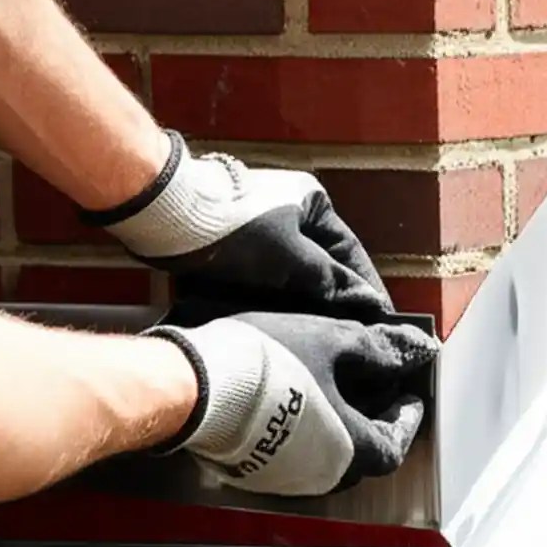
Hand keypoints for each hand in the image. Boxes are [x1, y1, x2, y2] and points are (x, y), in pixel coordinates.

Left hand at [82, 130, 391, 315]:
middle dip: (335, 302)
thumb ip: (331, 282)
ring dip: (305, 306)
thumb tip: (368, 306)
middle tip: (352, 338)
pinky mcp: (235, 250)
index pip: (351, 254)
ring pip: (294, 278)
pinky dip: (276, 304)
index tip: (381, 322)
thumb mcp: (291, 258)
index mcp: (313, 205)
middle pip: (323, 267)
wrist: (165, 216)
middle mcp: (292, 215)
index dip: (365, 290)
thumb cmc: (233, 230)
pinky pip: (267, 282)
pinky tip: (283, 329)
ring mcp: (262, 232)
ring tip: (321, 340)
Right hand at [145, 312, 438, 495]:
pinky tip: (297, 394)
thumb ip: (381, 348)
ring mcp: (282, 475)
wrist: (192, 385)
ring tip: (337, 382)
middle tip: (378, 383)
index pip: (395, 444)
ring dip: (340, 421)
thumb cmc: (268, 363)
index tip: (411, 393)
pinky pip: (294, 450)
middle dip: (374, 417)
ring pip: (327, 453)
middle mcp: (319, 474)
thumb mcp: (334, 341)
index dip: (407, 417)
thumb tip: (421, 348)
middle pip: (363, 453)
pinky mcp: (251, 468)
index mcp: (348, 450)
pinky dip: (308, 426)